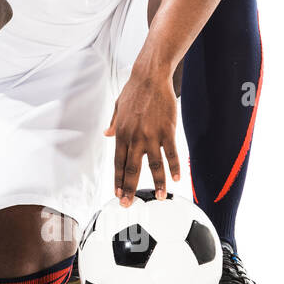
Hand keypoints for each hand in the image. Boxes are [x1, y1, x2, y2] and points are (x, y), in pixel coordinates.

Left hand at [104, 68, 180, 205]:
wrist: (150, 78)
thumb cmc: (134, 91)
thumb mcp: (117, 108)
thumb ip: (113, 124)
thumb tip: (106, 135)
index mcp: (121, 134)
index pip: (118, 163)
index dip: (118, 180)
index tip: (118, 195)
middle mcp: (134, 138)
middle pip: (132, 169)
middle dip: (130, 189)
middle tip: (129, 205)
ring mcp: (151, 135)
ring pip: (153, 165)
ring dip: (157, 183)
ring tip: (159, 197)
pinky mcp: (166, 131)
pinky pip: (171, 153)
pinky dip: (174, 167)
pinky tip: (177, 179)